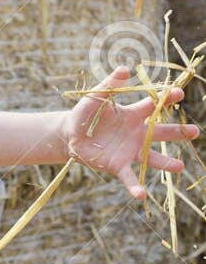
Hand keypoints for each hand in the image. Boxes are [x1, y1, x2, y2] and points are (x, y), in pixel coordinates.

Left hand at [62, 64, 198, 199]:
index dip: (166, 99)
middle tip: (195, 132)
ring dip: (166, 163)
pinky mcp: (118, 166)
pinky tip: (142, 195)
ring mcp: (129, 151)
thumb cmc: (85, 113)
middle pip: (161, 132)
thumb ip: (110, 84)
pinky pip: (129, 177)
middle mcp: (137, 133)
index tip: (178, 94)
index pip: (154, 105)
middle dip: (178, 132)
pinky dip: (135, 186)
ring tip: (180, 167)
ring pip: (151, 158)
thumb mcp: (96, 96)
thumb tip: (125, 68)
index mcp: (134, 114)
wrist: (70, 135)